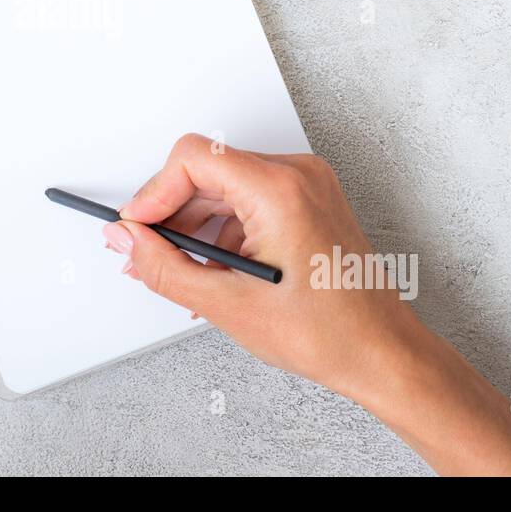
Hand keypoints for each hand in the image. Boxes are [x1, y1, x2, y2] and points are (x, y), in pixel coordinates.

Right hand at [106, 134, 510, 474]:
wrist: (383, 353)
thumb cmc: (330, 331)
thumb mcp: (227, 304)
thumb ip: (164, 267)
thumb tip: (127, 241)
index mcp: (279, 189)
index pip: (192, 158)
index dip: (154, 194)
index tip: (137, 229)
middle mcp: (296, 174)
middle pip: (205, 170)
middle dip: (172, 214)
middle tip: (149, 256)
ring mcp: (305, 185)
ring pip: (224, 186)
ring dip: (196, 227)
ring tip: (188, 275)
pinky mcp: (307, 201)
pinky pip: (247, 200)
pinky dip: (223, 232)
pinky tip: (216, 272)